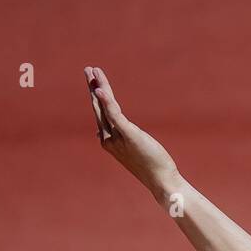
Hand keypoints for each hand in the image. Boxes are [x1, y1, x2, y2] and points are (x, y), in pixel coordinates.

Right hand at [84, 66, 179, 194]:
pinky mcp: (129, 136)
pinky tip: (100, 90)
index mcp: (109, 141)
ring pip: (105, 108)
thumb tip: (101, 133)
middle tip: (88, 69)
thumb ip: (119, 140)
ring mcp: (117, 138)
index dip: (97, 96)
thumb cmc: (151, 167)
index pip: (101, 113)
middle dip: (93, 87)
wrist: (161, 181)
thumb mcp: (133, 151)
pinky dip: (106, 102)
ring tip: (94, 71)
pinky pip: (114, 115)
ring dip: (99, 87)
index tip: (95, 80)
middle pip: (99, 108)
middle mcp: (109, 139)